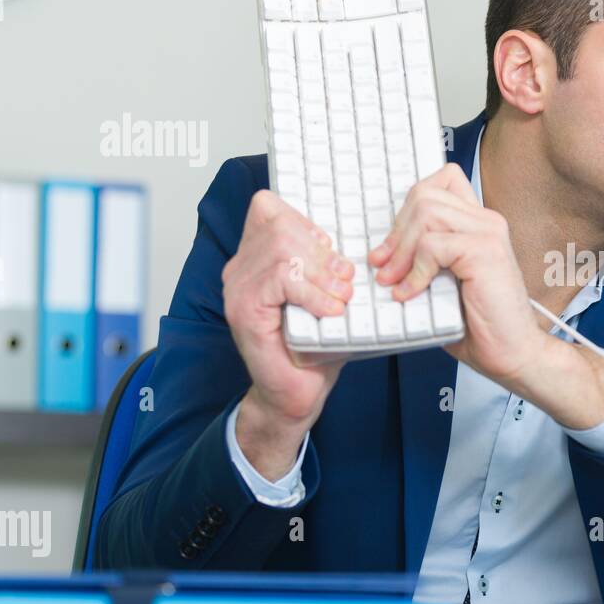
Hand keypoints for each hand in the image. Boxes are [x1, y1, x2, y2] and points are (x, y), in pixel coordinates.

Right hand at [222, 189, 353, 437]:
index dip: (305, 223)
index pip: (268, 207)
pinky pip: (283, 278)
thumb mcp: (328, 296)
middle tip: (344, 282)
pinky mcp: (244, 310)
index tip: (329, 255)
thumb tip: (366, 245)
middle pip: (281, 225)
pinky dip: (314, 293)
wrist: (295, 396)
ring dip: (322, 274)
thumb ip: (332, 266)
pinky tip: (330, 311)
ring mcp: (238, 289)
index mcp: (255, 259)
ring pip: (283, 248)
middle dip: (322, 252)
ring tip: (340, 298)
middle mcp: (240, 269)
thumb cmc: (313, 350)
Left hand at [368, 163, 546, 388]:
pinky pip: (432, 245)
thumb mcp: (443, 283)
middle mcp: (486, 221)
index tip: (391, 246)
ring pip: (426, 213)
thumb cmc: (480, 324)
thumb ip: (423, 258)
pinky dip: (413, 272)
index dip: (407, 208)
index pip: (439, 182)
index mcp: (478, 223)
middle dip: (395, 231)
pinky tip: (409, 293)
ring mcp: (488, 233)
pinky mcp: (485, 252)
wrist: (512, 353)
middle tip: (383, 266)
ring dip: (401, 250)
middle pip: (425, 195)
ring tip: (391, 280)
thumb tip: (380, 253)